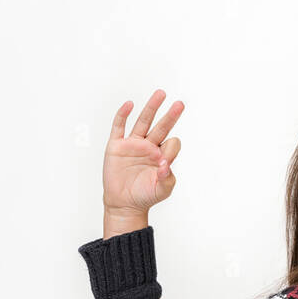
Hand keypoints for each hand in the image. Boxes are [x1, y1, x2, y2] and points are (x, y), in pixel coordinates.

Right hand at [101, 89, 183, 216]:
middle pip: (161, 126)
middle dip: (171, 115)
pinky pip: (119, 126)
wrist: (124, 204)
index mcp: (162, 156)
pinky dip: (123, 115)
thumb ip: (167, 178)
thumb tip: (165, 164)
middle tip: (180, 104)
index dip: (171, 149)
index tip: (165, 162)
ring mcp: (133, 144)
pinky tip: (130, 104)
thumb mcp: (162, 190)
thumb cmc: (145, 196)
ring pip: (144, 122)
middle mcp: (149, 147)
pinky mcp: (117, 146)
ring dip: (152, 108)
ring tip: (161, 94)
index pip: (172, 143)